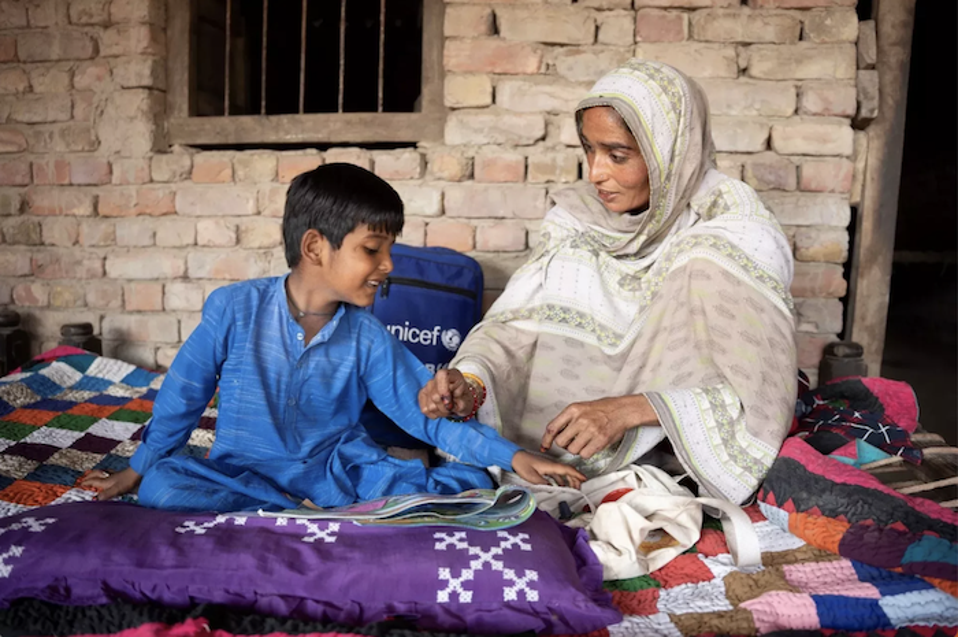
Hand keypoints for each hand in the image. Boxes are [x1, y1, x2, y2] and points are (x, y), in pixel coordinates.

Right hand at [79, 467, 141, 500]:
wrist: (139, 472)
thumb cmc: (128, 481)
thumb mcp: (116, 490)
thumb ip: (105, 494)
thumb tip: (95, 499)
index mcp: (105, 481)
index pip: (92, 481)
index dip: (85, 483)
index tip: (78, 485)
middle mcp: (108, 477)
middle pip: (95, 474)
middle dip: (88, 476)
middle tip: (83, 479)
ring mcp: (114, 475)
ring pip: (102, 473)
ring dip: (96, 474)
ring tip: (92, 476)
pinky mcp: (121, 475)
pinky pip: (109, 473)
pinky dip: (105, 474)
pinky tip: (108, 475)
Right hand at [418, 368, 474, 418]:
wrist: (460, 401)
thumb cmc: (464, 399)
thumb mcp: (468, 401)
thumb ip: (461, 402)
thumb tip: (448, 404)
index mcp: (452, 374)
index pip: (441, 376)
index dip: (443, 390)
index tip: (450, 403)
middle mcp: (437, 378)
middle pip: (435, 396)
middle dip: (445, 407)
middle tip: (452, 408)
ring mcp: (428, 386)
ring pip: (430, 406)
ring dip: (440, 412)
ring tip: (447, 409)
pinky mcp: (422, 394)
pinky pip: (425, 409)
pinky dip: (434, 414)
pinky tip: (440, 410)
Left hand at [512, 451, 585, 488]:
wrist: (514, 457)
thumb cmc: (522, 464)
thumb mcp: (532, 476)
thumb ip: (544, 483)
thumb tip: (554, 489)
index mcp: (551, 465)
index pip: (567, 469)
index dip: (577, 474)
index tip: (584, 479)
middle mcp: (552, 465)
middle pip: (567, 471)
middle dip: (575, 479)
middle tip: (579, 488)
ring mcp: (549, 466)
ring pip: (562, 473)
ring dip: (568, 480)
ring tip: (572, 488)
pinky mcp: (544, 468)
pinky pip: (556, 474)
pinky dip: (561, 480)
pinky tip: (560, 486)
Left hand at [540, 395, 656, 459]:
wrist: (622, 410)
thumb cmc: (602, 409)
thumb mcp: (581, 407)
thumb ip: (567, 419)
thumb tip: (554, 435)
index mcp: (573, 409)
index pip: (552, 428)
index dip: (546, 440)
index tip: (545, 446)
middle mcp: (580, 419)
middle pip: (560, 442)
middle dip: (564, 444)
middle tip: (572, 441)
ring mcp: (590, 430)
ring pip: (572, 450)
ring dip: (576, 449)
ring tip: (584, 442)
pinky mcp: (600, 440)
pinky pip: (585, 454)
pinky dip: (586, 453)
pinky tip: (591, 445)